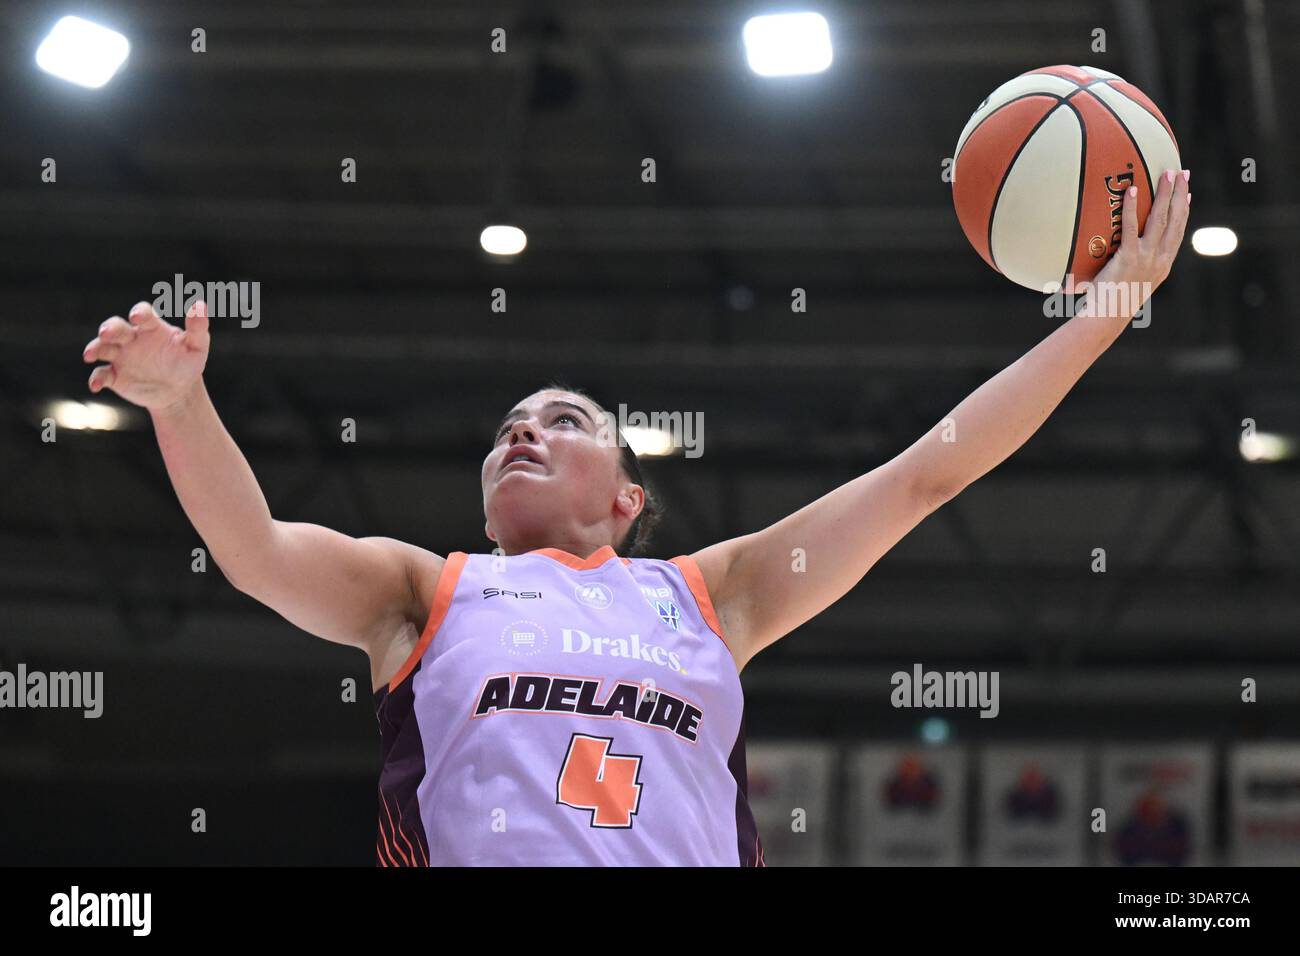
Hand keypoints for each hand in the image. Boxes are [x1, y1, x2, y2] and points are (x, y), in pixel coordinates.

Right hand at [82, 300, 210, 409]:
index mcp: (151, 328)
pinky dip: (96, 378)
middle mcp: (132, 338)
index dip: (139, 313)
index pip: (143, 314)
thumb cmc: (187, 362)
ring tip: (90, 355)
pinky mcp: (115, 375)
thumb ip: (197, 327)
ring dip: (94, 349)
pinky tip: (96, 385)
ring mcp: (121, 356)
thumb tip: (200, 305)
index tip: (137, 317)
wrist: (178, 390)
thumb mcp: (197, 346)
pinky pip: (102, 374)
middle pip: (116, 328)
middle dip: (110, 329)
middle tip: (106, 333)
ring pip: (102, 348)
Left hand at [1086, 167, 1190, 312]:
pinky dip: (1132, 206)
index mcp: (1163, 266)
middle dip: (1180, 193)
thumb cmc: (1112, 303)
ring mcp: (1146, 258)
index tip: (1187, 194)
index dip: (1184, 211)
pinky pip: (1131, 226)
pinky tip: (1131, 190)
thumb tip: (1119, 253)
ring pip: (1161, 219)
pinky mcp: (1129, 257)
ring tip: (1166, 173)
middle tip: (1182, 172)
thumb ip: (1132, 267)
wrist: (1107, 318)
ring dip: (1165, 193)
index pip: (1178, 233)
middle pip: (1176, 220)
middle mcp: (1160, 260)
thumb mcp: (1130, 283)